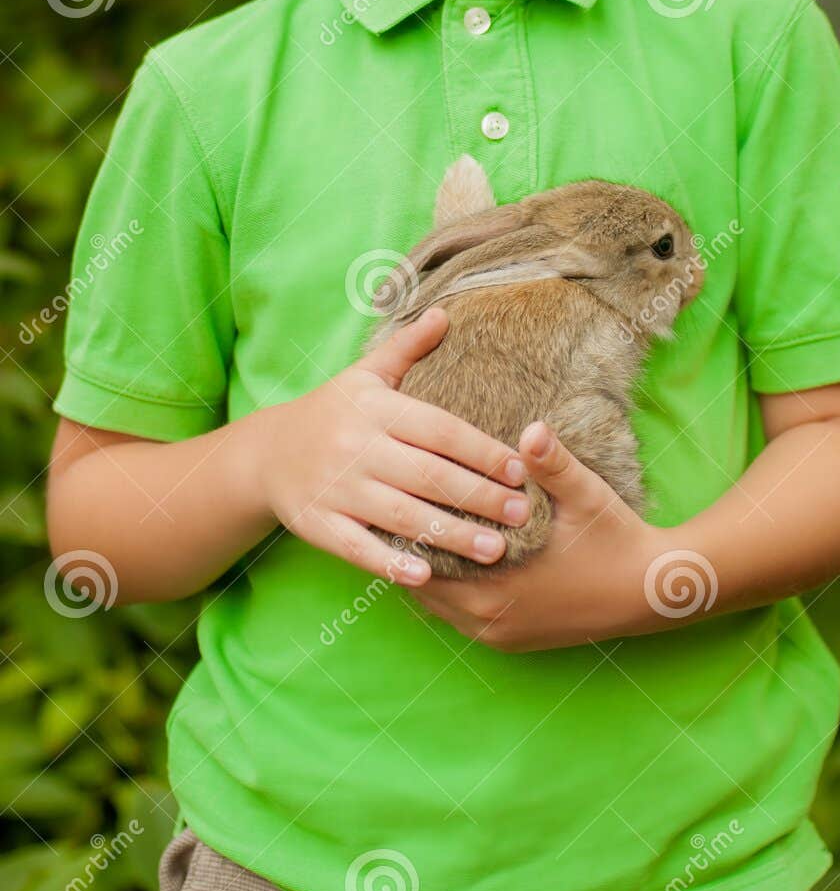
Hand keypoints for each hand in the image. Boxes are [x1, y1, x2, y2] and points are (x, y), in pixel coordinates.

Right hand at [260, 308, 531, 584]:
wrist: (266, 453)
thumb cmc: (333, 411)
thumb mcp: (365, 375)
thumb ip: (407, 348)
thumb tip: (444, 313)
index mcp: (374, 409)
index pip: (439, 430)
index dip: (481, 450)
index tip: (520, 469)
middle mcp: (355, 447)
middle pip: (428, 475)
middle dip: (479, 496)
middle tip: (521, 514)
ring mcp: (335, 488)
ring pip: (401, 515)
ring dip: (451, 535)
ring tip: (497, 550)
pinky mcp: (317, 524)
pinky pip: (358, 547)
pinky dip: (391, 562)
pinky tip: (427, 576)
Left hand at [408, 422, 675, 650]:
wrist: (650, 592)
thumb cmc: (614, 539)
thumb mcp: (585, 495)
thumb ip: (553, 464)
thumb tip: (532, 429)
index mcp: (497, 589)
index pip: (426, 561)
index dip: (410, 527)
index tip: (400, 493)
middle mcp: (490, 620)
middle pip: (423, 584)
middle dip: (415, 548)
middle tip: (401, 504)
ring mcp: (499, 635)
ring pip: (439, 605)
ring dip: (430, 571)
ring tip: (417, 529)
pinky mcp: (510, 641)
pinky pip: (461, 618)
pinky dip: (450, 591)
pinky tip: (449, 559)